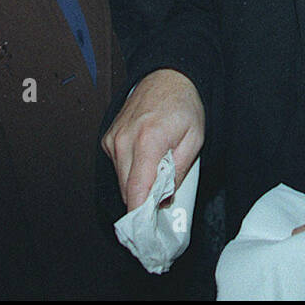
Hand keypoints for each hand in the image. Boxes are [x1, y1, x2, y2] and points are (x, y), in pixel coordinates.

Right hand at [102, 69, 203, 212]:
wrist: (167, 76)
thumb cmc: (184, 105)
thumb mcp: (195, 138)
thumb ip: (179, 171)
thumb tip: (164, 199)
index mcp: (148, 140)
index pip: (136, 190)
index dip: (141, 213)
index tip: (148, 228)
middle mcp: (124, 140)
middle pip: (126, 190)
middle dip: (143, 201)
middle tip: (162, 203)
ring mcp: (113, 139)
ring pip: (121, 180)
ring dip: (138, 185)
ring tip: (159, 172)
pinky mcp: (108, 138)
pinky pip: (118, 166)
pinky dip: (132, 170)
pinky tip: (147, 159)